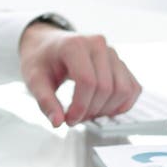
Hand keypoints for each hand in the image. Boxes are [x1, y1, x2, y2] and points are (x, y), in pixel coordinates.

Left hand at [19, 22, 139, 127]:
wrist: (46, 44)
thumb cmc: (40, 59)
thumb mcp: (33, 78)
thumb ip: (44, 100)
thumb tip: (57, 122)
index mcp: (74, 45)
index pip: (87, 81)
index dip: (80, 106)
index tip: (68, 119)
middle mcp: (97, 44)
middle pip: (106, 88)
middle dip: (92, 111)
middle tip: (75, 118)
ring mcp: (111, 52)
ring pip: (123, 89)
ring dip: (108, 110)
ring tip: (88, 113)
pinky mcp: (120, 63)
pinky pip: (133, 87)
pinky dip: (122, 104)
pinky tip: (104, 109)